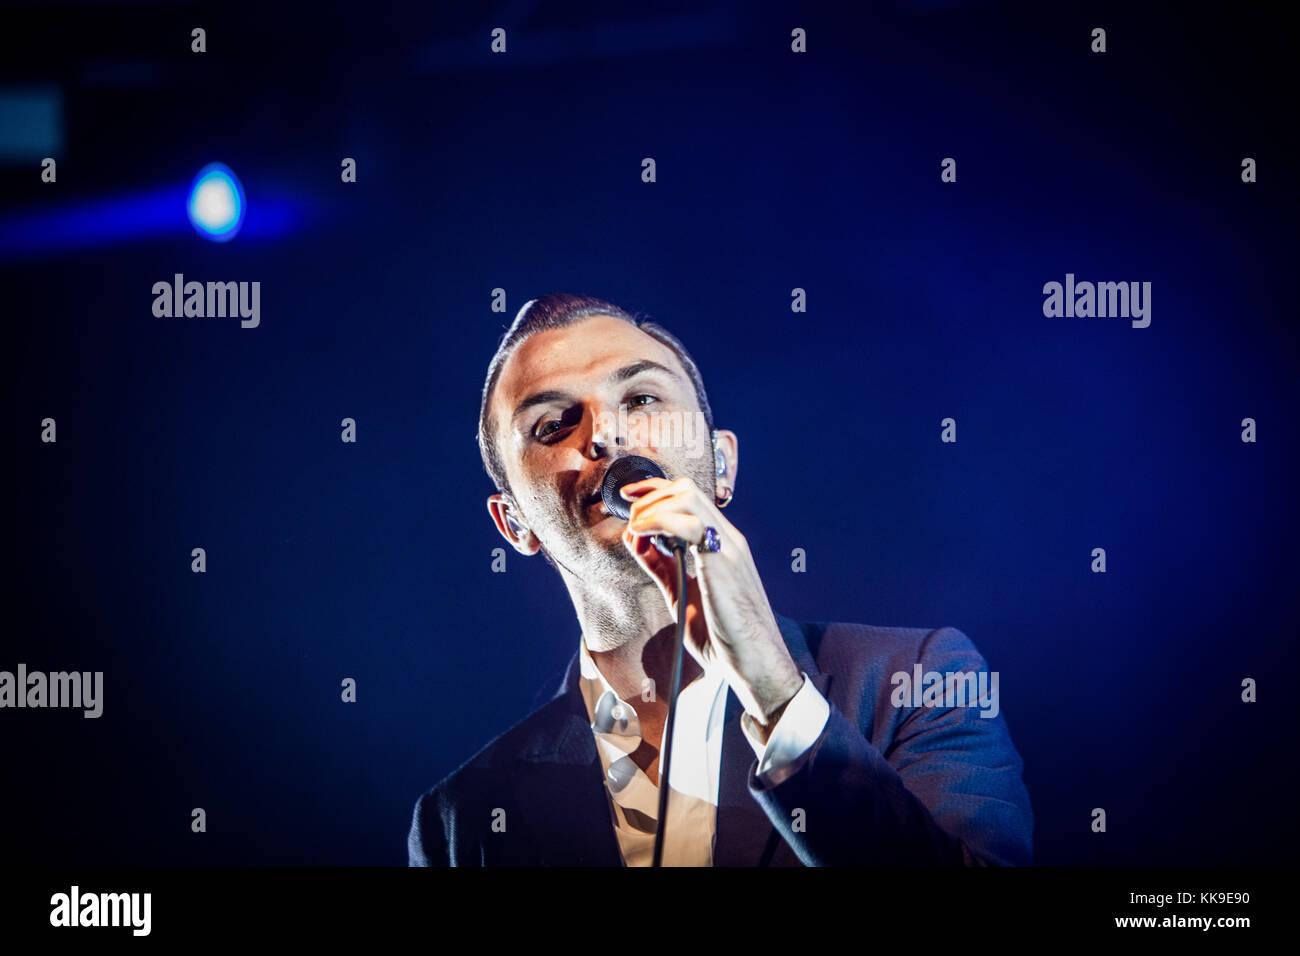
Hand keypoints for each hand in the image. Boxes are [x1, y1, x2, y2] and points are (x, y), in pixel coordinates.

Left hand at [619, 476, 803, 723]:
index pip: (689, 497)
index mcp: (722, 544)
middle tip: (630, 516)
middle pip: (687, 489)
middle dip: (650, 495)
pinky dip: (659, 521)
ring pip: (689, 497)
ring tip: (635, 526)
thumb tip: (638, 541)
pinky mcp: (724, 562)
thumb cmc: (724, 636)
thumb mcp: (682, 594)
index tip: (628, 497)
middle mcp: (728, 539)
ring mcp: (729, 547)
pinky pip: (690, 524)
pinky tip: (644, 535)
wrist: (754, 664)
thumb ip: (662, 567)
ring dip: (652, 506)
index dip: (655, 490)